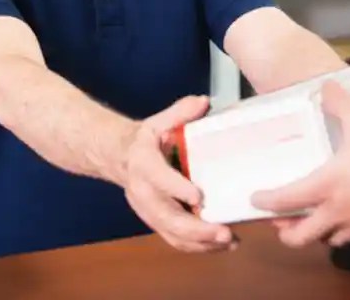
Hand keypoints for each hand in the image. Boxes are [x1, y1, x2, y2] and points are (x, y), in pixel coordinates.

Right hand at [122, 95, 235, 252]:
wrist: (120, 159)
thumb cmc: (144, 141)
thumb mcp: (159, 122)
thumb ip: (180, 112)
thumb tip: (203, 102)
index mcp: (143, 164)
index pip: (158, 178)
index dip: (176, 188)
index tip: (199, 196)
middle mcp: (143, 193)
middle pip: (167, 217)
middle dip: (197, 229)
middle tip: (224, 231)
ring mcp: (149, 212)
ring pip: (172, 234)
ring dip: (201, 243)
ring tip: (229, 241)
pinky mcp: (156, 223)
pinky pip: (176, 240)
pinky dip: (199, 247)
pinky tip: (222, 245)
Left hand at [250, 81, 349, 247]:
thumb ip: (342, 105)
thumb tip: (325, 85)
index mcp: (324, 187)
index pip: (284, 200)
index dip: (265, 201)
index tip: (254, 200)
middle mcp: (334, 213)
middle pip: (298, 236)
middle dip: (284, 232)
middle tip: (278, 222)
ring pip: (325, 240)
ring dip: (314, 233)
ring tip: (312, 220)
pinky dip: (344, 232)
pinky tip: (349, 220)